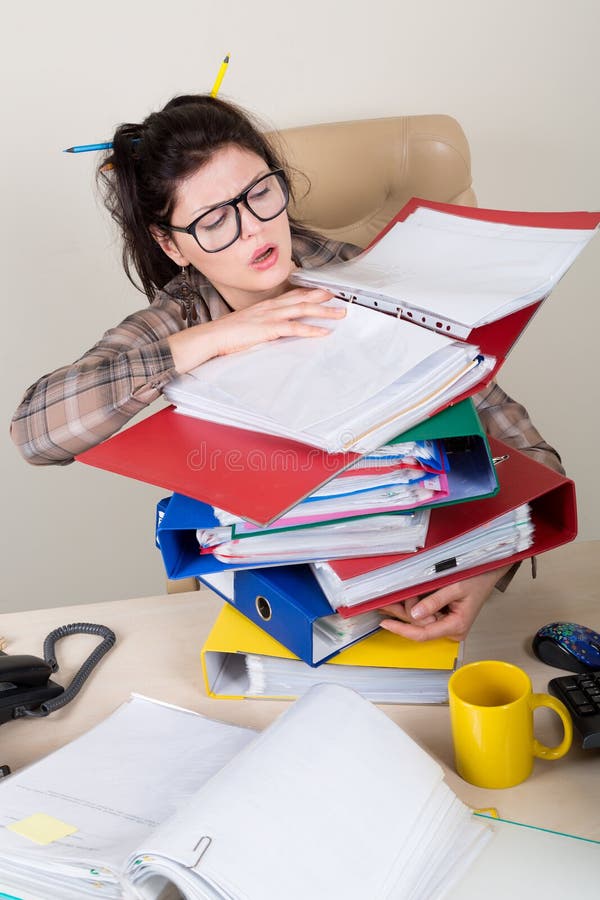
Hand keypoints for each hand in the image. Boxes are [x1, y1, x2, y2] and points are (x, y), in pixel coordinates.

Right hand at [168, 288, 344, 372]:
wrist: (212, 336)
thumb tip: (274, 329)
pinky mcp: (269, 329)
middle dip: (322, 297)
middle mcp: (271, 306)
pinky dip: (311, 330)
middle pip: (302, 298)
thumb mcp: (249, 324)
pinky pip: (294, 328)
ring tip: (339, 314)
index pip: (292, 294)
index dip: (310, 291)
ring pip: (303, 309)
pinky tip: (323, 332)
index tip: (324, 291)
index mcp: (266, 305)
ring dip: (324, 311)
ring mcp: (270, 316)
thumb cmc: (228, 333)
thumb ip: (263, 324)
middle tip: (339, 297)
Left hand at [378, 565, 511, 642]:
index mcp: (456, 626)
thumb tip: (415, 614)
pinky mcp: (443, 617)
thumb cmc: (477, 578)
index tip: (386, 623)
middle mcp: (450, 629)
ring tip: (396, 595)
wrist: (488, 571)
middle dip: (403, 613)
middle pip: (418, 627)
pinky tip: (402, 598)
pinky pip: (423, 614)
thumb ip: (435, 601)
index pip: (423, 634)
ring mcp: (446, 624)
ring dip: (406, 608)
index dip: (402, 630)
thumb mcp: (455, 587)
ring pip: (418, 621)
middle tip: (389, 600)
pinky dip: (412, 605)